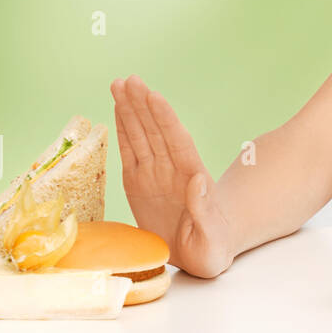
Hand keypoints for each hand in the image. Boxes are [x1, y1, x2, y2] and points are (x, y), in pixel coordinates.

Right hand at [111, 75, 233, 278]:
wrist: (204, 252)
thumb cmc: (214, 246)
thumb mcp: (212, 236)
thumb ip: (205, 209)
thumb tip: (198, 180)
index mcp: (191, 177)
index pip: (177, 141)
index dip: (165, 118)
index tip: (154, 95)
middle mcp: (173, 169)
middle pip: (156, 131)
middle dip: (142, 105)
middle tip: (128, 79)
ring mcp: (155, 174)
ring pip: (141, 135)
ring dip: (130, 110)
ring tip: (119, 84)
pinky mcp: (139, 184)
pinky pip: (130, 152)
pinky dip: (123, 130)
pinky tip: (118, 110)